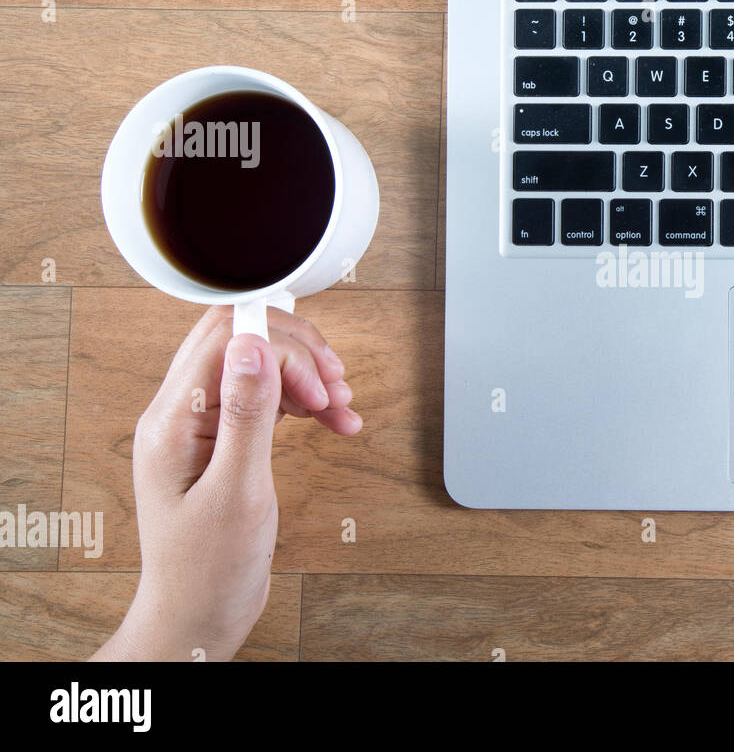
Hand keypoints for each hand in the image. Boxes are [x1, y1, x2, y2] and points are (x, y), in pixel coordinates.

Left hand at [91, 306, 359, 660]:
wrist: (198, 616)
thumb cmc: (209, 570)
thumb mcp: (237, 491)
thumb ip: (246, 413)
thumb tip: (253, 345)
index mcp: (172, 421)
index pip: (226, 339)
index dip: (283, 348)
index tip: (319, 385)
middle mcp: (180, 415)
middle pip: (240, 340)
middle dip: (298, 352)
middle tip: (335, 387)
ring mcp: (201, 427)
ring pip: (257, 366)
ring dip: (305, 376)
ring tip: (340, 405)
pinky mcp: (222, 442)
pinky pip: (264, 400)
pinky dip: (302, 403)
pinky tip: (332, 421)